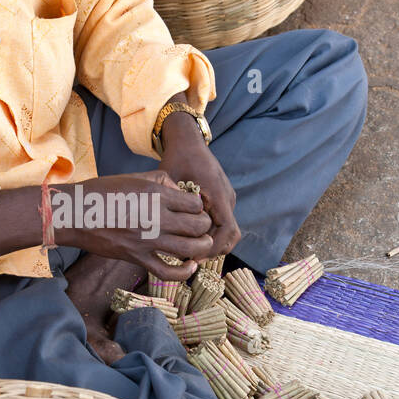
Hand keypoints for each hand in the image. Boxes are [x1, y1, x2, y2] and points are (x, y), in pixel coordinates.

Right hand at [53, 171, 212, 280]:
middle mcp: (155, 217)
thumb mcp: (134, 177)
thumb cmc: (102, 192)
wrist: (76, 214)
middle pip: (198, 226)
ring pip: (189, 249)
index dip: (200, 208)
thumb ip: (160, 180)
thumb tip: (179, 188)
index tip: (195, 211)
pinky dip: (183, 272)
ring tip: (202, 245)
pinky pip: (167, 272)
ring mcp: (147, 240)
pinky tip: (190, 267)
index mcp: (156, 194)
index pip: (195, 204)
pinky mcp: (137, 257)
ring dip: (202, 248)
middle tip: (202, 228)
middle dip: (205, 227)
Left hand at [158, 113, 240, 256]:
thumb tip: (168, 233)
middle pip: (230, 235)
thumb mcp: (171, 181)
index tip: (195, 255)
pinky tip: (189, 236)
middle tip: (190, 258)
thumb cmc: (178, 158)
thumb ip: (172, 204)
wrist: (188, 140)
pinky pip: (221, 222)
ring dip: (211, 242)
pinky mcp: (221, 199)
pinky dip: (209, 233)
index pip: (227, 230)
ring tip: (188, 250)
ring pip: (225, 231)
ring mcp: (227, 198)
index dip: (214, 247)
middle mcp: (227, 198)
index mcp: (218, 194)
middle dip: (213, 249)